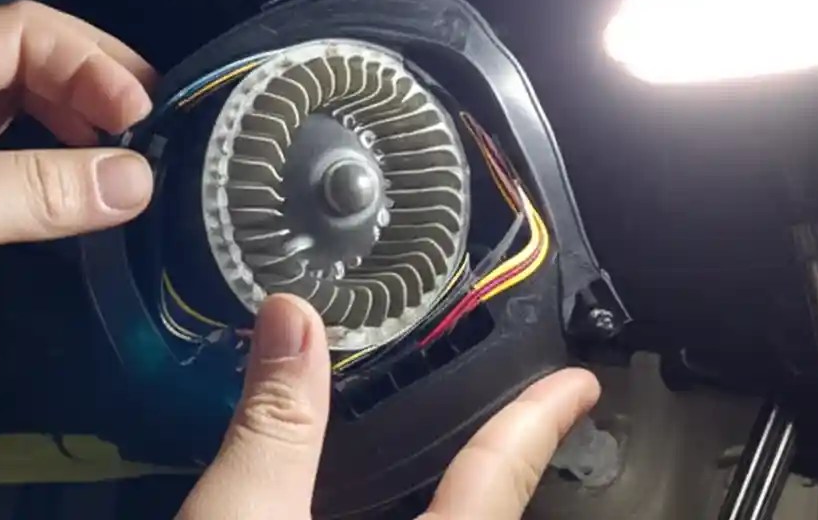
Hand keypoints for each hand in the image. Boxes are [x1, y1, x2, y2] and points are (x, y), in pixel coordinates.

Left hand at [0, 2, 155, 502]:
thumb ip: (34, 185)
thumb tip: (135, 177)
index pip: (17, 33)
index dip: (90, 63)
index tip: (144, 111)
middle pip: (26, 72)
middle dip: (94, 94)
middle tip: (155, 134)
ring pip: (23, 129)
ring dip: (81, 144)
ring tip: (134, 172)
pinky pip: (9, 188)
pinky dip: (56, 193)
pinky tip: (90, 211)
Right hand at [179, 296, 600, 519]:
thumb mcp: (240, 518)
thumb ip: (274, 421)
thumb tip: (293, 318)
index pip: (499, 479)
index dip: (540, 421)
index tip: (578, 384)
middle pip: (486, 514)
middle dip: (505, 466)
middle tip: (525, 418)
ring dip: (456, 496)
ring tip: (456, 454)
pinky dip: (405, 508)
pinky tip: (358, 499)